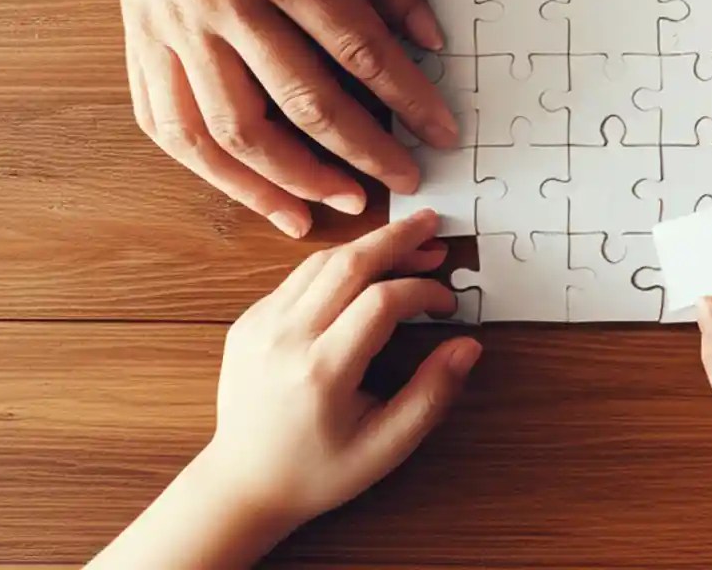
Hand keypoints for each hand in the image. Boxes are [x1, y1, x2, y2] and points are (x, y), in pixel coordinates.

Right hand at [109, 0, 457, 237]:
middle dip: (362, 154)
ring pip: (229, 133)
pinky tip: (254, 191)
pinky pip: (165, 121)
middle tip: (401, 181)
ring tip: (335, 206)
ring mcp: (170, 23)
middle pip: (302, 105)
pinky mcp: (140, 34)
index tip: (442, 134)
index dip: (409, 101)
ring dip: (288, 182)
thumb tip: (426, 37)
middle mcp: (217, 0)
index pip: (360, 51)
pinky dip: (210, 169)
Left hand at [208, 208, 478, 523]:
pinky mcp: (248, 321)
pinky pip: (298, 278)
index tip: (446, 303)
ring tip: (407, 245)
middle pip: (348, 264)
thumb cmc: (317, 471)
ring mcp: (259, 325)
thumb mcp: (387, 446)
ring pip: (320, 261)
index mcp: (321, 372)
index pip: (381, 301)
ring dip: (367, 246)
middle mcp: (285, 339)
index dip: (423, 291)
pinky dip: (337, 265)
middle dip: (396, 239)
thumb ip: (431, 394)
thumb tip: (467, 346)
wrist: (243, 484)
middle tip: (431, 226)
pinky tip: (365, 272)